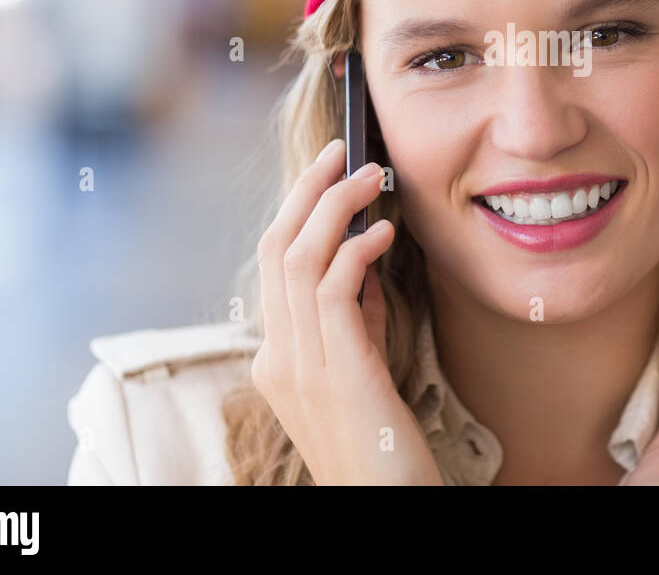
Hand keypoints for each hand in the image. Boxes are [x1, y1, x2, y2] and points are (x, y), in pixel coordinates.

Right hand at [252, 137, 442, 484]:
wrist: (384, 506)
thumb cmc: (384, 444)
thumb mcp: (364, 367)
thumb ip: (358, 317)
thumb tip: (366, 258)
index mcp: (278, 358)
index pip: (274, 265)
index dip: (299, 210)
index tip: (331, 174)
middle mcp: (278, 358)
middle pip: (275, 250)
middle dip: (307, 192)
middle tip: (343, 153)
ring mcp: (300, 367)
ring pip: (297, 260)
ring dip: (334, 207)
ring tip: (371, 177)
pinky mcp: (335, 373)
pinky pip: (332, 291)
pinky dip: (356, 250)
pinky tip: (384, 233)